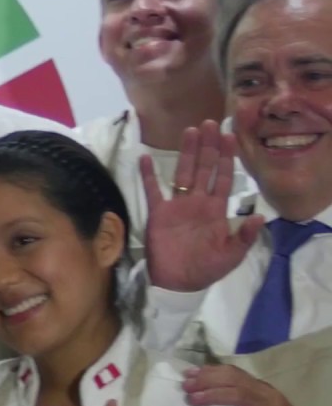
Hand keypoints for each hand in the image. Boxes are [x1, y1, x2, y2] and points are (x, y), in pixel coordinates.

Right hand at [143, 121, 263, 291]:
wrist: (177, 282)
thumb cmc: (206, 269)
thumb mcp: (232, 255)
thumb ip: (244, 236)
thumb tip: (259, 216)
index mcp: (216, 209)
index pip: (224, 178)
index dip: (228, 158)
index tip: (230, 136)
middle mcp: (198, 201)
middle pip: (205, 168)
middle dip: (208, 146)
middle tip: (210, 123)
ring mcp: (177, 205)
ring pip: (183, 172)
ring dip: (186, 152)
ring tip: (189, 130)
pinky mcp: (158, 212)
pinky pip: (153, 190)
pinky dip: (149, 175)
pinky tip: (146, 158)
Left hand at [184, 364, 308, 405]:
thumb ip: (240, 401)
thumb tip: (205, 395)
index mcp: (261, 388)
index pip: (233, 372)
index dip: (209, 371)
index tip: (188, 373)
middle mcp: (265, 394)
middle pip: (233, 380)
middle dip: (207, 380)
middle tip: (185, 387)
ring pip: (239, 395)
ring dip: (213, 396)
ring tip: (193, 400)